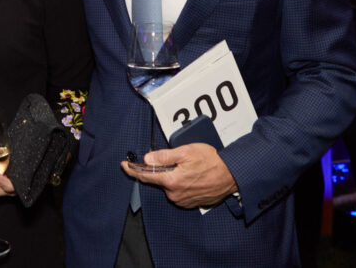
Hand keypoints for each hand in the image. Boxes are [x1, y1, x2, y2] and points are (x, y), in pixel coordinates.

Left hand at [121, 143, 237, 207]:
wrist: (232, 175)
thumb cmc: (210, 161)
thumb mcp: (186, 152)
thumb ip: (164, 156)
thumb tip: (147, 159)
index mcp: (171, 181)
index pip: (145, 176)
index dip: (132, 170)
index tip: (124, 165)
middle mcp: (175, 194)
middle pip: (159, 180)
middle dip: (162, 170)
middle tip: (176, 159)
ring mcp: (183, 201)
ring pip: (169, 186)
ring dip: (174, 177)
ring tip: (190, 167)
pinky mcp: (191, 203)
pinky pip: (179, 192)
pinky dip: (182, 184)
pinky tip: (193, 176)